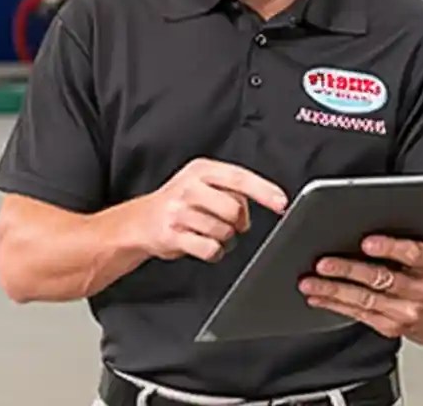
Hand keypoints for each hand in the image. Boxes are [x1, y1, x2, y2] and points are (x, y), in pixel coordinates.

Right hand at [134, 158, 287, 262]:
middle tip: (230, 223)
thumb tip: (268, 200)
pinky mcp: (172, 235)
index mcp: (201, 170)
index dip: (263, 191)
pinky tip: (204, 245)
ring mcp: (179, 211)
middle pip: (233, 209)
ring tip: (210, 232)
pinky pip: (209, 249)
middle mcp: (189, 187)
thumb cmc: (180, 202)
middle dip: (239, 222)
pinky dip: (214, 252)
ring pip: (223, 231)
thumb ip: (233, 188)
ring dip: (224, 238)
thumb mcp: (204, 182)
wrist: (140, 221)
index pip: (239, 177)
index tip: (282, 203)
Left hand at [298, 234, 422, 338]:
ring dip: (334, 291)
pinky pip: (360, 315)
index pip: (415, 254)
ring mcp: (409, 313)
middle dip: (349, 270)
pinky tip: (317, 296)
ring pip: (366, 300)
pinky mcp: (393, 327)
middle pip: (383, 279)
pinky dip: (336, 306)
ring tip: (310, 281)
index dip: (390, 248)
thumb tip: (406, 197)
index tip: (366, 241)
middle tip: (323, 262)